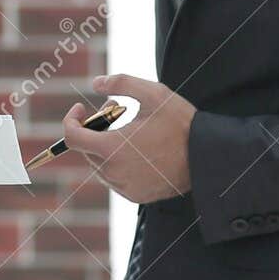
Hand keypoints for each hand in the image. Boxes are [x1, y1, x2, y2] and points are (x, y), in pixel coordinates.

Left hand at [63, 73, 196, 202]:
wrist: (207, 157)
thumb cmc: (180, 124)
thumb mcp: (152, 93)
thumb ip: (120, 83)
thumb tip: (95, 83)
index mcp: (112, 148)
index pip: (71, 137)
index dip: (71, 119)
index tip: (81, 109)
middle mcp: (113, 172)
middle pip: (87, 148)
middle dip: (95, 128)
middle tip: (117, 111)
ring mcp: (123, 186)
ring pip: (100, 164)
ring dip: (107, 146)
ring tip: (131, 130)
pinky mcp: (135, 195)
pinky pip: (115, 178)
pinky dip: (118, 163)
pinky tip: (139, 150)